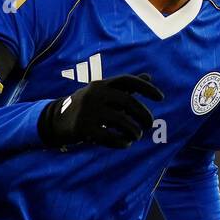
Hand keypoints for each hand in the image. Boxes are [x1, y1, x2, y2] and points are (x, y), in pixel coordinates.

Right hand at [37, 74, 163, 149]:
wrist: (58, 120)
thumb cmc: (89, 106)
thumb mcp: (104, 92)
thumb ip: (126, 87)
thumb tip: (149, 75)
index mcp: (102, 84)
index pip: (128, 81)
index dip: (146, 88)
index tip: (161, 98)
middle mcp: (96, 94)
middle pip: (127, 102)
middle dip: (143, 114)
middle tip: (150, 124)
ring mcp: (89, 111)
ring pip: (121, 121)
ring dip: (134, 131)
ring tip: (137, 135)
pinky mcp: (84, 128)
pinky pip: (109, 137)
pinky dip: (121, 142)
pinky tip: (125, 143)